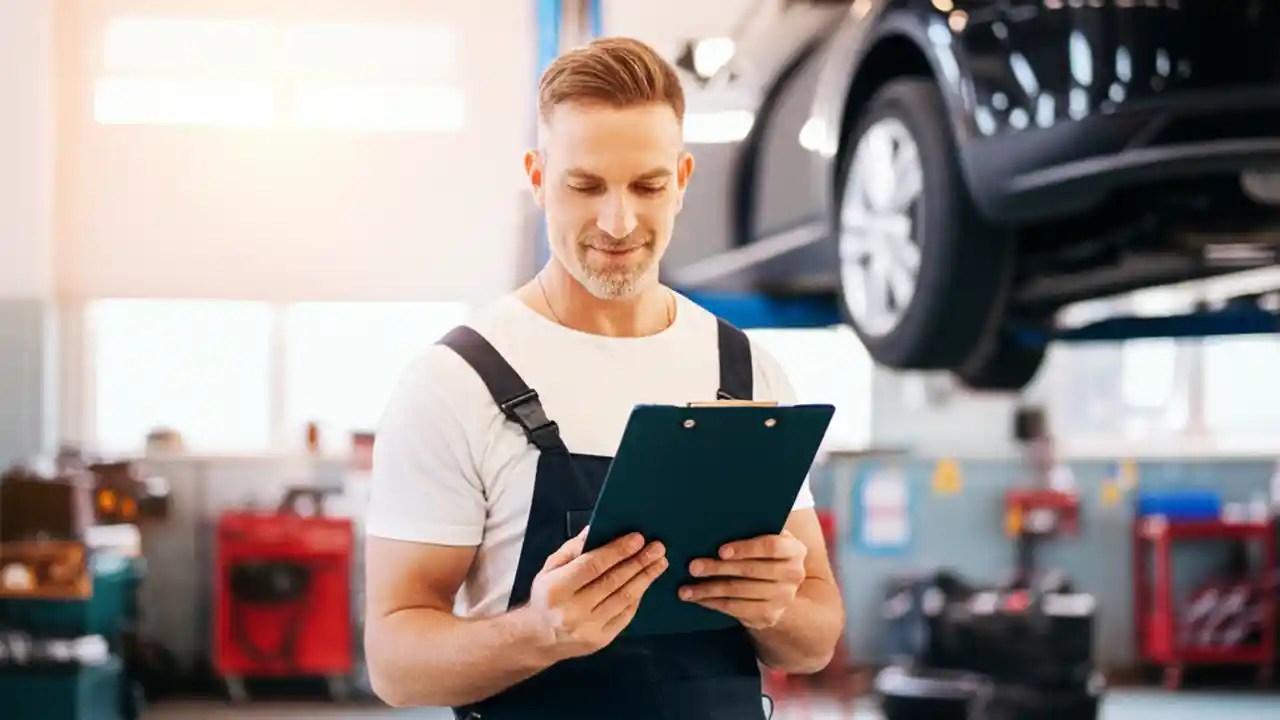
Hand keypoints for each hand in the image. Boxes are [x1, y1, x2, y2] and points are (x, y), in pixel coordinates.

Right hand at [522, 528, 667, 661]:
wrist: (540, 639)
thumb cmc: (546, 597)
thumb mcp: (550, 569)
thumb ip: (573, 549)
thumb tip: (595, 529)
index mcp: (556, 589)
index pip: (592, 566)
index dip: (617, 551)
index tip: (638, 538)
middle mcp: (572, 611)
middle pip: (612, 581)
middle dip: (638, 562)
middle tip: (658, 548)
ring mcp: (588, 628)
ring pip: (624, 598)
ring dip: (645, 578)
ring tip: (660, 563)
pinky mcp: (601, 640)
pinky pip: (625, 615)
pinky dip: (637, 597)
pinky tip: (645, 583)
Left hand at [679, 530, 807, 629]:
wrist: (780, 587)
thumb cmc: (764, 554)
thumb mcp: (765, 537)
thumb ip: (751, 530)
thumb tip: (715, 522)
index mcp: (795, 550)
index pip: (771, 546)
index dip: (745, 548)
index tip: (721, 550)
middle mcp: (794, 575)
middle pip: (751, 571)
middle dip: (718, 569)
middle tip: (693, 567)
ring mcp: (783, 599)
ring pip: (739, 592)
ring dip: (708, 589)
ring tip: (685, 588)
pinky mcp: (768, 616)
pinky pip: (735, 609)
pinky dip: (713, 603)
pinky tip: (697, 598)